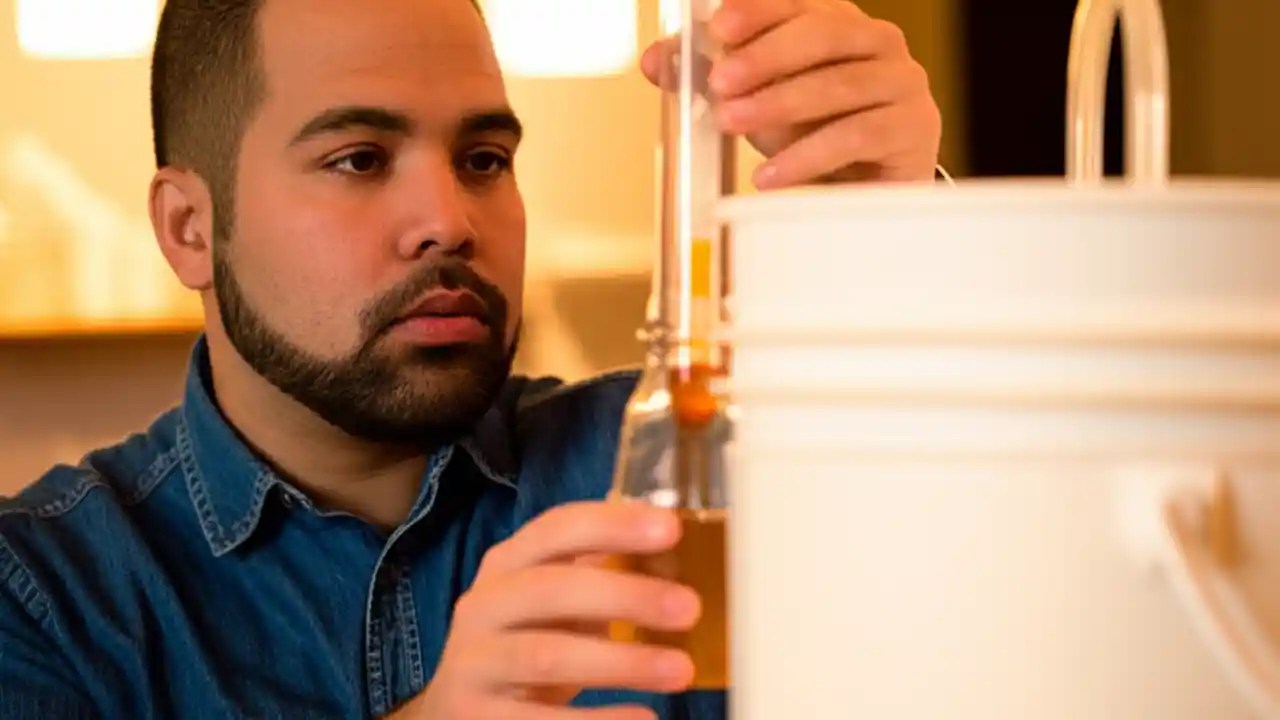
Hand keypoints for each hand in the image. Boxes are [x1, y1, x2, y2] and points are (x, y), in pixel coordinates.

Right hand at [390, 502, 699, 718]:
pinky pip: (538, 719)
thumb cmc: (529, 643)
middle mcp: (483, 606)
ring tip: (681, 671)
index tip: (671, 529)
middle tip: (689, 608)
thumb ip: (600, 573)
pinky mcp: (474, 715)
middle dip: (626, 595)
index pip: (557, 528)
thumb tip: (675, 551)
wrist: (463, 708)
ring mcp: (473, 663)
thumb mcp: (554, 601)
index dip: (613, 524)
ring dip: (621, 662)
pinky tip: (643, 718)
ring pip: (546, 655)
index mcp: (507, 563)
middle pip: (552, 589)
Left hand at [641, 0, 942, 187]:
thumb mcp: (759, 98)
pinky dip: (806, 157)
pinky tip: (769, 176)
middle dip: (765, 58)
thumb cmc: (814, 130)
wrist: (871, 185)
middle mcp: (878, 42)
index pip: (800, 2)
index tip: (718, 29)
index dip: (759, 10)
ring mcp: (902, 82)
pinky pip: (856, 136)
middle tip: (720, 85)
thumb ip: (711, 74)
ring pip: (839, 86)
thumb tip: (654, 61)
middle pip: (823, 35)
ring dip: (779, 106)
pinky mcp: (913, 128)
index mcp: (839, 22)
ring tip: (732, 123)